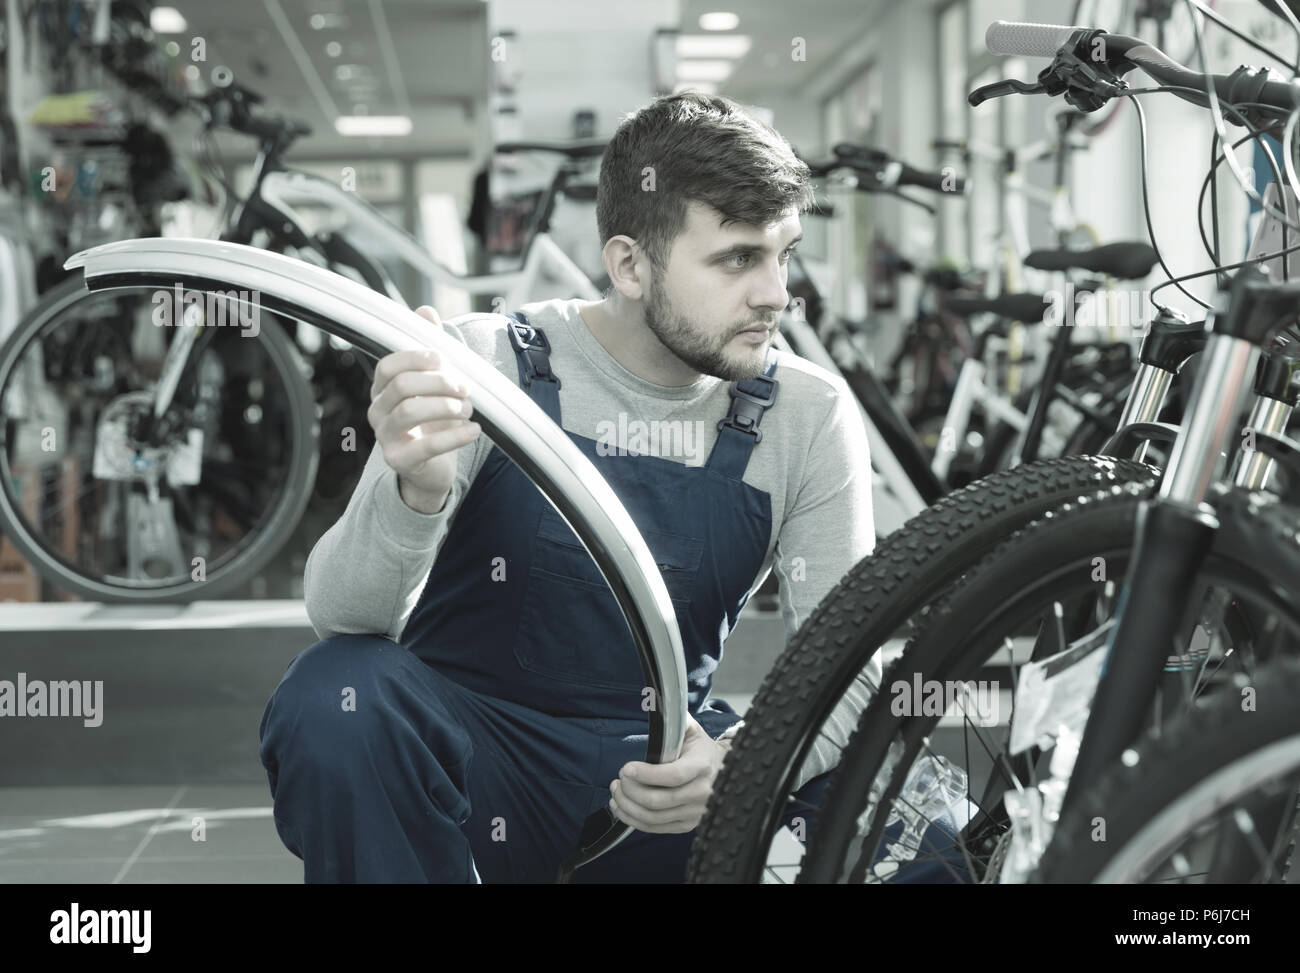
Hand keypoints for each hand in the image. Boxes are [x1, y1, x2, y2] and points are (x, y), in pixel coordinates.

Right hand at [367, 306, 480, 511]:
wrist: (433, 467)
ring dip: (446, 406)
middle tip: (465, 389)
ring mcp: (385, 437)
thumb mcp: (434, 383)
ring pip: (410, 411)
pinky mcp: (399, 460)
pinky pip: (427, 446)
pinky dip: (456, 436)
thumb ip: (430, 349)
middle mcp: (378, 411)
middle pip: (402, 385)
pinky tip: (475, 430)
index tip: (444, 359)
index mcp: (383, 388)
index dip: (416, 358)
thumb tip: (425, 311)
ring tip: (469, 409)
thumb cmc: (433, 420)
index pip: (389, 365)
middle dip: (440, 382)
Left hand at [608, 714, 728, 833]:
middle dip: (630, 790)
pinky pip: (655, 827)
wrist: (724, 773)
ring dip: (628, 805)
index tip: (626, 768)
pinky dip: (633, 820)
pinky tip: (621, 807)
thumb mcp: (692, 730)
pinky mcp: (686, 825)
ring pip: (653, 817)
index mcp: (702, 766)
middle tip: (618, 778)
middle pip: (658, 800)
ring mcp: (695, 813)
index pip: (673, 776)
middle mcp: (702, 793)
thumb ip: (674, 718)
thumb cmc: (701, 751)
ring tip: (615, 791)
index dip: (647, 775)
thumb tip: (655, 699)